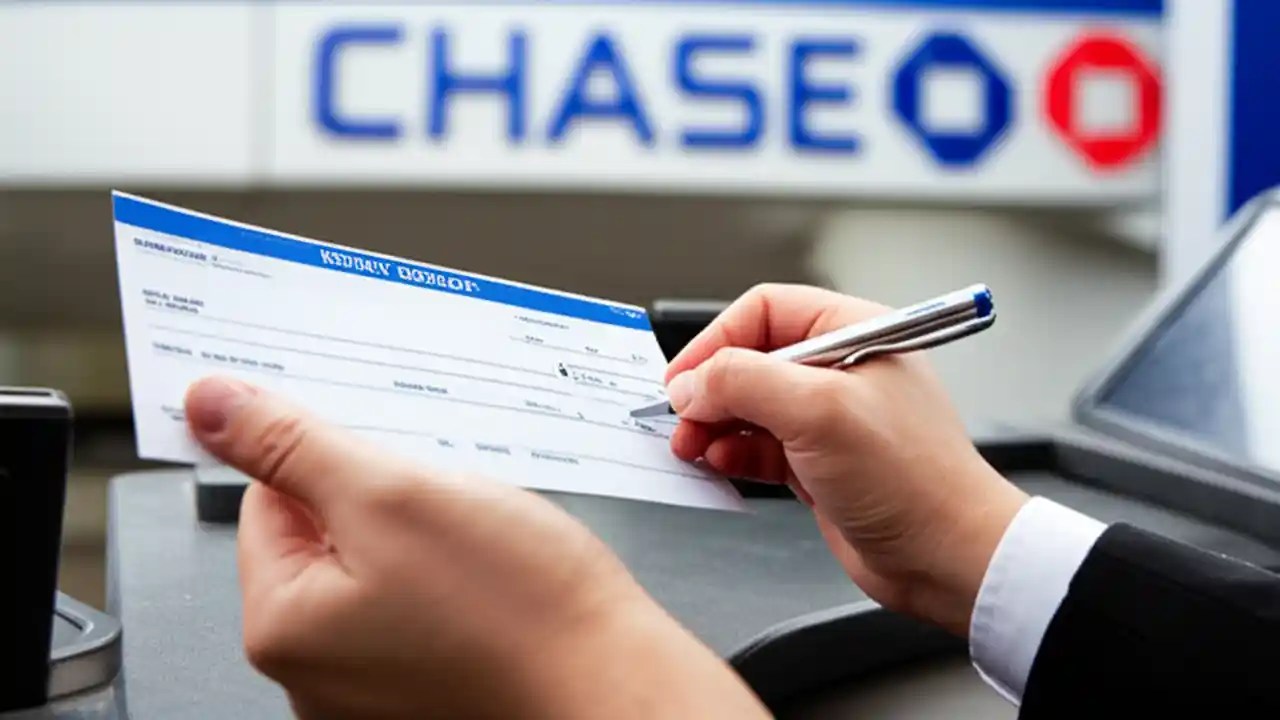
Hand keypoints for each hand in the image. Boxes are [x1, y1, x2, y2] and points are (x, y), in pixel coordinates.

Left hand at [184, 377, 770, 719]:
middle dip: (386, 501)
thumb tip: (210, 404)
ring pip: (378, 568)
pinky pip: (415, 608)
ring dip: (422, 538)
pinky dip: (449, 582)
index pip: (270, 499)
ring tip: (479, 547)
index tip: (385, 452)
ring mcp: (372, 689)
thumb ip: (291, 445)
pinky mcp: (423, 688)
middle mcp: (315, 671)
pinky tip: (490, 581)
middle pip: (325, 536)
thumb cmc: (522, 610)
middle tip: (446, 503)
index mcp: (284, 625)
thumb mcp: (392, 492)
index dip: (335, 460)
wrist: (616, 684)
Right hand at [664, 284, 1027, 635]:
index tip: (683, 377)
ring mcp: (829, 419)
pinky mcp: (819, 463)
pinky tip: (719, 463)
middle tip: (682, 419)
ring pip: (749, 406)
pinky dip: (733, 453)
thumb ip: (744, 383)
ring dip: (713, 424)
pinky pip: (759, 447)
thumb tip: (691, 382)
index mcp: (852, 333)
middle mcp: (839, 370)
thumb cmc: (912, 478)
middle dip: (709, 389)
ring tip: (692, 446)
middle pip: (750, 360)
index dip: (716, 340)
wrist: (948, 557)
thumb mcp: (818, 412)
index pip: (764, 311)